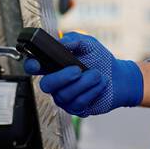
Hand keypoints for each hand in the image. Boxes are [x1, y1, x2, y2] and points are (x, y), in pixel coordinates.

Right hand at [23, 31, 142, 116]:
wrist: (118, 77)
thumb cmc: (100, 59)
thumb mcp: (88, 44)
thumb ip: (74, 40)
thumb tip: (61, 42)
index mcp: (53, 65)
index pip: (34, 66)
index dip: (31, 66)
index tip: (37, 64)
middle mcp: (55, 83)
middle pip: (46, 85)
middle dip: (62, 77)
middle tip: (78, 69)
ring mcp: (64, 97)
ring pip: (64, 95)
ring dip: (85, 83)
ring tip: (97, 75)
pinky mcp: (76, 109)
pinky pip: (78, 103)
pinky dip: (92, 92)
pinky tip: (100, 85)